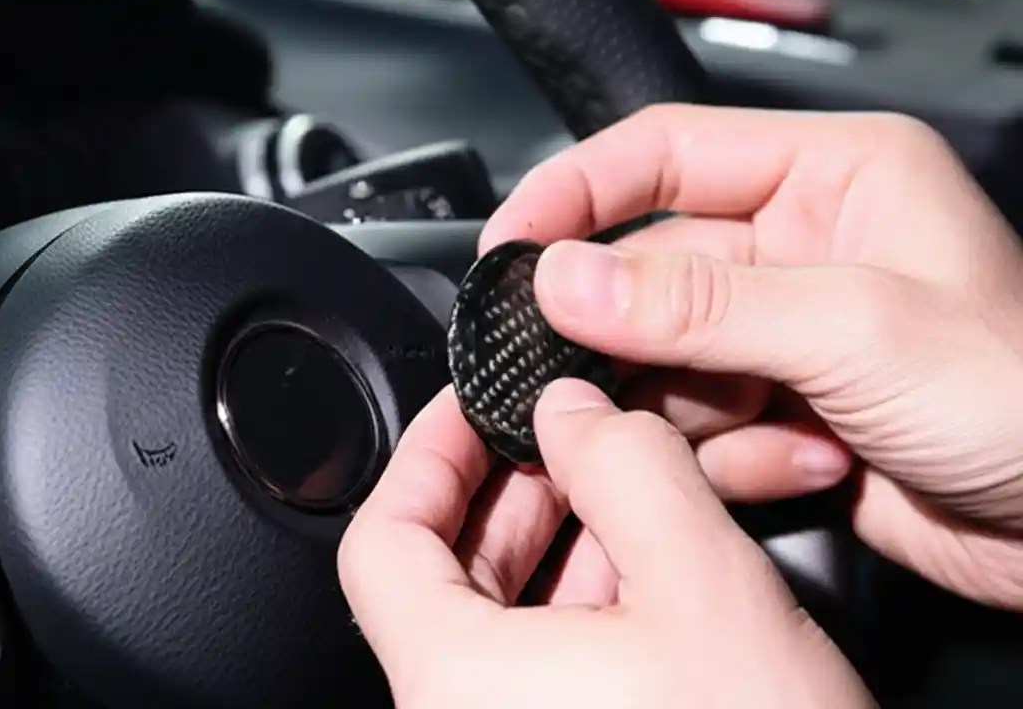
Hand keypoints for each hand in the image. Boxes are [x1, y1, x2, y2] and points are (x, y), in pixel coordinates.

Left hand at [338, 382, 873, 707]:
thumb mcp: (706, 588)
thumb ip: (627, 471)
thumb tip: (571, 412)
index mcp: (454, 682)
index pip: (381, 542)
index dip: (426, 455)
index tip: (472, 407)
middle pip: (440, 579)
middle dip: (507, 493)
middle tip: (565, 435)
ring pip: (496, 625)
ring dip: (555, 546)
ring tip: (621, 491)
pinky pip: (538, 672)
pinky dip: (579, 610)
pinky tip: (645, 573)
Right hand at [483, 104, 1022, 609]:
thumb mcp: (854, 327)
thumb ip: (698, 303)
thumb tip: (569, 279)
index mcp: (833, 176)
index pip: (663, 153)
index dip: (575, 193)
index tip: (508, 244)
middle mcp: (803, 245)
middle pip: (651, 270)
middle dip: (621, 330)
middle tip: (570, 370)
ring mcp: (789, 332)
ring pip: (664, 357)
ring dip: (682, 408)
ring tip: (743, 433)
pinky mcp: (784, 407)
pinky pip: (700, 422)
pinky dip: (730, 455)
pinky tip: (806, 463)